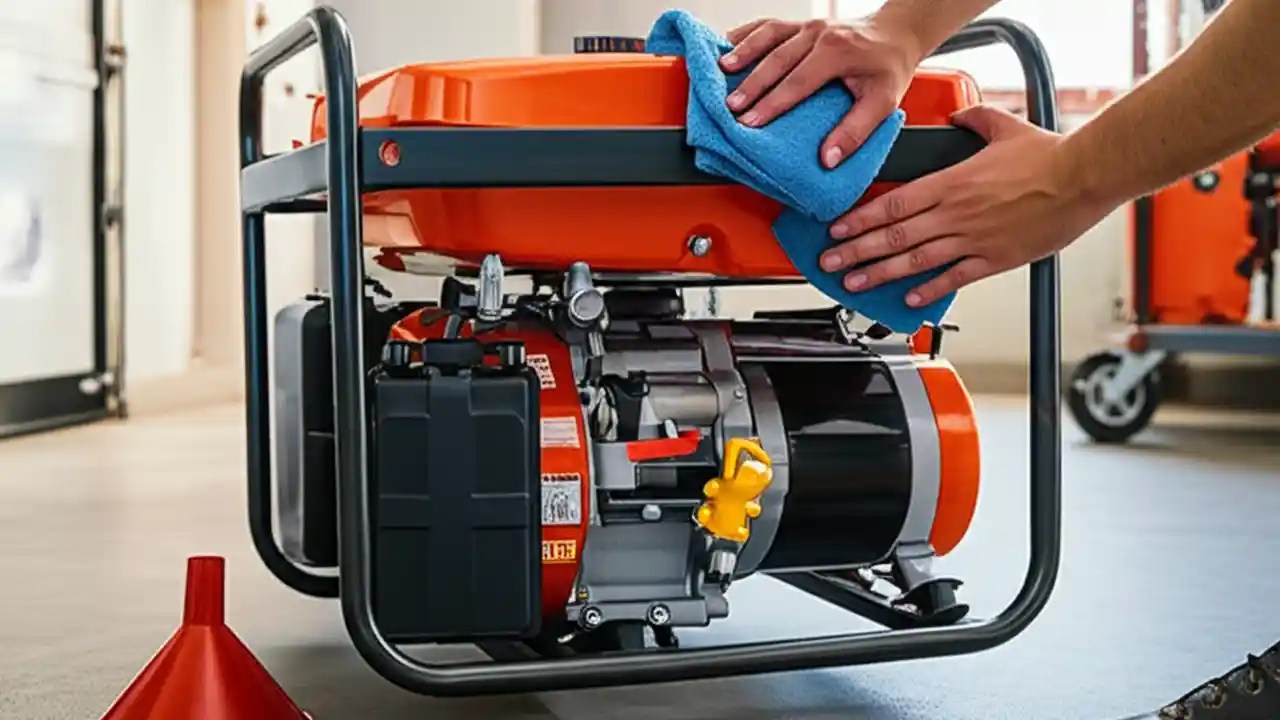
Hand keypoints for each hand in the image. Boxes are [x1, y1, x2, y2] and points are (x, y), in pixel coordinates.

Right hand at [720, 16, 922, 167]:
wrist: (896, 33)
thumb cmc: (888, 67)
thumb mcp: (883, 102)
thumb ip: (856, 131)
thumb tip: (828, 159)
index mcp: (838, 51)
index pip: (799, 81)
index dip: (772, 103)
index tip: (750, 123)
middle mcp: (819, 33)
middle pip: (777, 58)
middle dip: (751, 84)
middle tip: (729, 108)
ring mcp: (806, 24)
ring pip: (768, 35)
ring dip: (742, 52)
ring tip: (720, 70)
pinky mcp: (798, 24)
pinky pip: (767, 25)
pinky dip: (744, 35)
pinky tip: (726, 46)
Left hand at [819, 105, 1112, 306]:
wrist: (1084, 177)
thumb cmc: (1048, 156)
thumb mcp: (1001, 126)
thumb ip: (971, 120)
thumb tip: (954, 117)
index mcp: (951, 182)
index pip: (892, 204)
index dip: (860, 220)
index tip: (837, 230)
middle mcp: (955, 213)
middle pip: (895, 236)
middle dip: (856, 251)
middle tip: (828, 263)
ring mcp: (973, 239)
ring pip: (916, 261)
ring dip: (880, 274)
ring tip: (854, 284)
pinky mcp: (995, 259)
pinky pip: (954, 278)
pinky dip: (929, 290)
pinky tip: (908, 300)